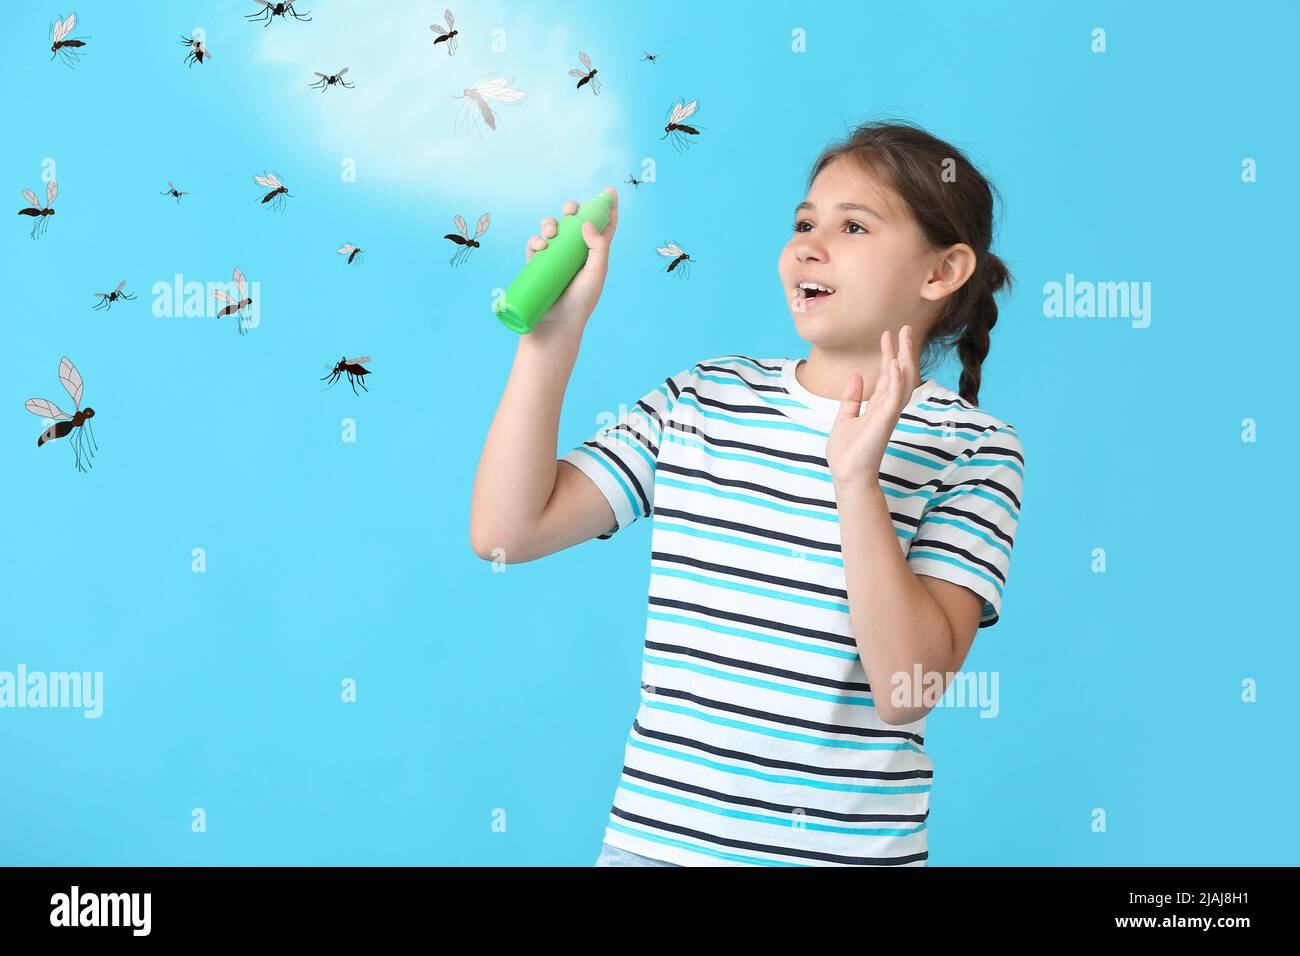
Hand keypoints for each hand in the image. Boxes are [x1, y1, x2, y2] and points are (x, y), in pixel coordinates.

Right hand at [526, 186, 618, 333]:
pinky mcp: (538, 263)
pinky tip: (540, 245)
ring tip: (551, 232)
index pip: (604, 225)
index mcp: (595, 252)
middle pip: (575, 221)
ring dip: (551, 222)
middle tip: (571, 210)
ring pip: (553, 228)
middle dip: (573, 208)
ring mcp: (556, 256)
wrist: (557, 323)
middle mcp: (575, 251)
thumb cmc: (581, 300)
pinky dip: (536, 240)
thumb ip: (598, 247)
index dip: (607, 206)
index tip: (609, 190)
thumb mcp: (597, 273)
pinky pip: (535, 244)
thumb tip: (587, 224)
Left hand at [826, 325, 922, 487]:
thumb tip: (856, 377)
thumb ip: (851, 399)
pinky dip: (897, 380)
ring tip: (905, 336)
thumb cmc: (847, 453)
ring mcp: (888, 414)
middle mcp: (887, 408)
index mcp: (878, 406)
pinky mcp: (884, 422)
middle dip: (903, 350)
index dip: (889, 354)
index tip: (887, 334)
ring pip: (903, 381)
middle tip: (906, 327)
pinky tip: (896, 363)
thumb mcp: (845, 418)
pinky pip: (894, 398)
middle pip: (900, 373)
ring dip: (905, 357)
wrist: (846, 474)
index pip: (888, 375)